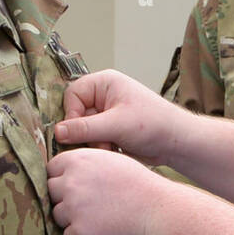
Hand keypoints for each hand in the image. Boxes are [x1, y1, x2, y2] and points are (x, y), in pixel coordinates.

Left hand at [47, 147, 160, 234]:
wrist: (157, 212)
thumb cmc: (137, 185)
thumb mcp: (109, 161)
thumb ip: (82, 164)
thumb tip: (60, 173)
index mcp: (77, 161)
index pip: (51, 170)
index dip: (64, 179)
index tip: (79, 187)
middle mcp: (70, 183)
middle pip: (51, 193)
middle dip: (66, 199)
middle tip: (92, 204)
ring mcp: (73, 209)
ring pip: (58, 216)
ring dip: (74, 219)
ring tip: (101, 217)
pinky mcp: (79, 233)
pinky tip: (103, 230)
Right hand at [56, 70, 192, 165]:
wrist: (177, 142)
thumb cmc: (154, 124)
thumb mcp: (117, 124)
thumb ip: (85, 128)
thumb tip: (57, 131)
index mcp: (104, 83)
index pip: (72, 95)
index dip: (72, 114)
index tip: (80, 132)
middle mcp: (103, 96)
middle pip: (75, 114)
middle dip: (85, 133)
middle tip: (99, 144)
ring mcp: (106, 113)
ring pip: (82, 131)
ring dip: (93, 143)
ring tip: (111, 148)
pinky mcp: (110, 130)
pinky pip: (92, 140)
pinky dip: (100, 148)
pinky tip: (115, 151)